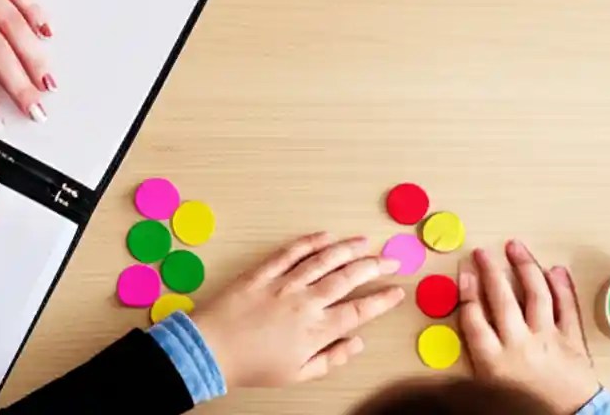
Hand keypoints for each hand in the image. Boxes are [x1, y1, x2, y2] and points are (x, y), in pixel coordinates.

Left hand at [191, 233, 405, 387]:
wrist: (212, 349)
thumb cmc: (254, 366)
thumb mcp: (298, 374)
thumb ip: (332, 358)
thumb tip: (358, 343)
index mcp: (316, 330)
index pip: (359, 311)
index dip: (382, 300)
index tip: (397, 291)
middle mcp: (305, 302)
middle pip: (348, 278)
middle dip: (374, 267)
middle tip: (391, 260)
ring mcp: (284, 284)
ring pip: (324, 260)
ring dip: (348, 249)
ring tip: (365, 242)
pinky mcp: (264, 272)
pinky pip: (290, 252)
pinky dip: (310, 242)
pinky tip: (326, 236)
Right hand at [458, 240, 599, 413]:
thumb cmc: (526, 408)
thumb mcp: (490, 388)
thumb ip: (478, 354)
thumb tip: (467, 320)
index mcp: (494, 361)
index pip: (473, 318)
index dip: (467, 292)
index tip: (464, 272)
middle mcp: (519, 345)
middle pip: (502, 300)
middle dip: (490, 272)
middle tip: (481, 252)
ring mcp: (548, 339)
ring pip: (536, 295)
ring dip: (524, 267)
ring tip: (514, 246)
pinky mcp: (572, 339)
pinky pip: (567, 307)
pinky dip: (562, 286)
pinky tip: (555, 270)